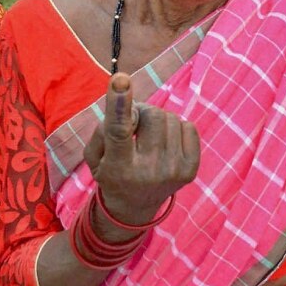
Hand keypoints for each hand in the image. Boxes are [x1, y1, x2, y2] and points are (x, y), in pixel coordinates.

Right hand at [84, 74, 200, 225]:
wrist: (134, 206)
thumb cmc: (111, 171)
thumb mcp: (95, 154)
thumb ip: (105, 128)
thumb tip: (130, 107)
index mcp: (118, 168)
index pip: (119, 131)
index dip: (119, 103)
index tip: (120, 79)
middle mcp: (148, 172)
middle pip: (151, 114)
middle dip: (142, 112)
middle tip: (134, 125)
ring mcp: (173, 172)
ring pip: (170, 117)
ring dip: (157, 120)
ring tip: (148, 138)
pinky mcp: (191, 170)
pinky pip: (188, 126)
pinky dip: (175, 128)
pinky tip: (165, 143)